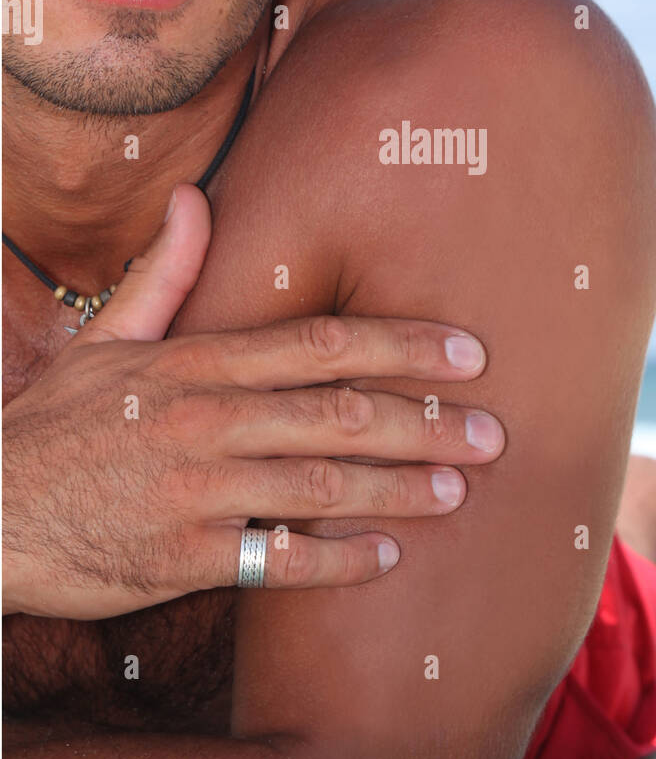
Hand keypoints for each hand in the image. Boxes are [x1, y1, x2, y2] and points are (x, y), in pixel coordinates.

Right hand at [3, 185, 500, 620]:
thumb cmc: (58, 424)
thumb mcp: (104, 338)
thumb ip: (165, 272)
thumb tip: (195, 197)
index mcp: (198, 361)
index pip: (321, 344)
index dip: (402, 347)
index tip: (466, 352)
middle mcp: (207, 420)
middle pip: (340, 414)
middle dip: (426, 420)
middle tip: (495, 430)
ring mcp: (197, 491)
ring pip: (321, 485)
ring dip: (399, 487)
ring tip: (460, 488)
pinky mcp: (182, 557)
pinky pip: (277, 561)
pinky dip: (337, 561)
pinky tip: (387, 558)